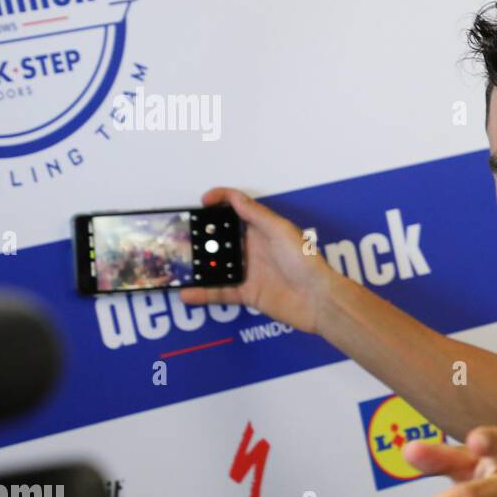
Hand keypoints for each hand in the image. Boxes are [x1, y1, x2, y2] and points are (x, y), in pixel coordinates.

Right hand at [178, 186, 334, 333]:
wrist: (319, 300)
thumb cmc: (306, 262)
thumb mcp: (280, 231)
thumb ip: (255, 214)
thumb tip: (232, 196)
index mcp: (263, 229)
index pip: (238, 209)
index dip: (220, 202)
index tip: (202, 203)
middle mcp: (254, 249)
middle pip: (222, 239)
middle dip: (201, 236)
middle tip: (180, 236)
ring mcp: (250, 272)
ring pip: (217, 266)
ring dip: (198, 266)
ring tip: (176, 265)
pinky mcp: (249, 294)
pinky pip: (221, 292)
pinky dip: (203, 294)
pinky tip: (186, 293)